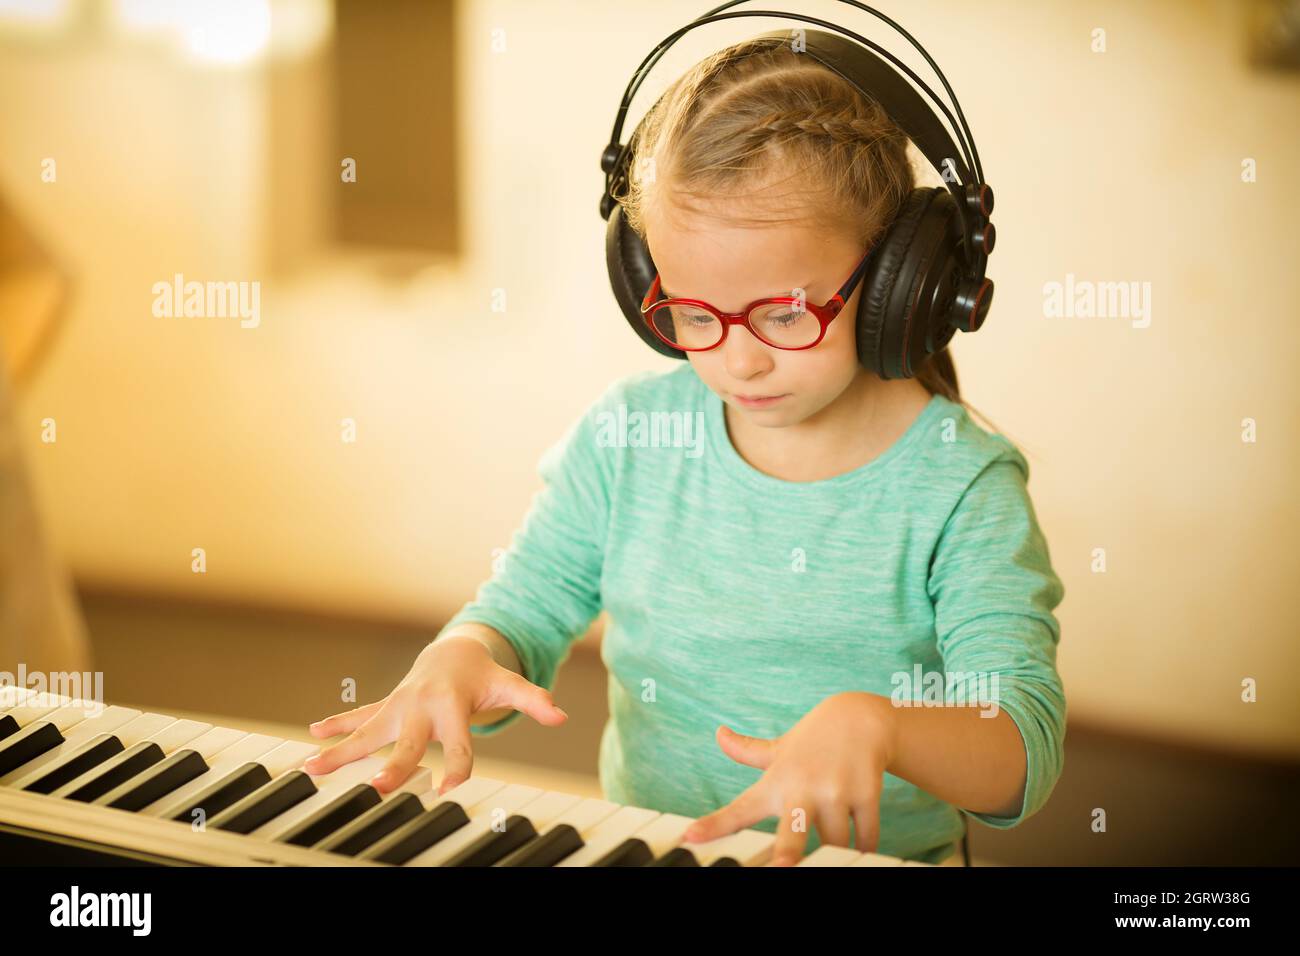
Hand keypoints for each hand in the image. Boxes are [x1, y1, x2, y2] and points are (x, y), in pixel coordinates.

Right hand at [303, 634, 566, 794]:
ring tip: (312, 766)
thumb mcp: (509, 685)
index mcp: (450, 707)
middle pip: (406, 744)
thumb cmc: (483, 676)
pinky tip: (312, 738)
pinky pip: (358, 718)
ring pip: (367, 732)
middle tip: (377, 788)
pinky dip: (335, 727)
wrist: (454, 652)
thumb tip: (561, 715)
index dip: (456, 766)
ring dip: (341, 750)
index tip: (447, 788)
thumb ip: (533, 699)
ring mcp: (398, 708)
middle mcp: (419, 708)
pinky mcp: (385, 708)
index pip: (457, 744)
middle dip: (393, 766)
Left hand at [680, 692, 897, 865]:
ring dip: (835, 853)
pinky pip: (866, 838)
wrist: (860, 717)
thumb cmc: (813, 741)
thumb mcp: (779, 748)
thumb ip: (747, 750)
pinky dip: (864, 848)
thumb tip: (718, 733)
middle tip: (781, 869)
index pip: (740, 809)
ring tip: (835, 850)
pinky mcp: (865, 794)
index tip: (690, 836)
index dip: (714, 825)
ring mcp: (835, 791)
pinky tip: (861, 848)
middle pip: (793, 831)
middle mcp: (802, 788)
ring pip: (834, 843)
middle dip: (788, 853)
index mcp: (775, 783)